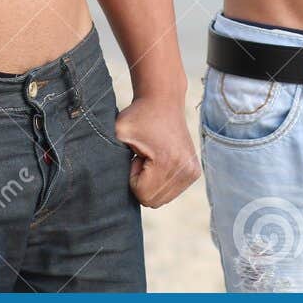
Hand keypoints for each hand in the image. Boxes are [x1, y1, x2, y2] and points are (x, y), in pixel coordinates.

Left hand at [114, 92, 201, 206]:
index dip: (133, 178)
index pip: (142, 195)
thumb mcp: (119, 133)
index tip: (136, 156)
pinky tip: (160, 160)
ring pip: (162, 199)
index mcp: (167, 162)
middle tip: (142, 157)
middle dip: (142, 183)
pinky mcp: (194, 171)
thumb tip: (108, 184)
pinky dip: (161, 181)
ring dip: (152, 183)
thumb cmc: (138, 116)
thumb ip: (111, 159)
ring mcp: (192, 172)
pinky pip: (172, 191)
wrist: (163, 100)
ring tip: (151, 158)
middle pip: (153, 201)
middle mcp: (185, 170)